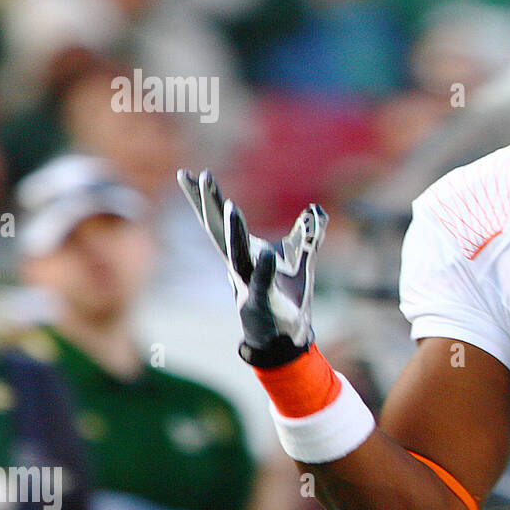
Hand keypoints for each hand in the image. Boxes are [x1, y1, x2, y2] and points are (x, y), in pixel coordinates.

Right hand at [177, 169, 327, 366]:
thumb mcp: (301, 258)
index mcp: (242, 253)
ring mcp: (248, 284)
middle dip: (208, 204)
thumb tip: (317, 210)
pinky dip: (265, 270)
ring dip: (235, 232)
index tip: (192, 173)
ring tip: (231, 206)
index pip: (219, 221)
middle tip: (198, 177)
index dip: (206, 198)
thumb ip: (309, 233)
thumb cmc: (288, 294)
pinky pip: (263, 284)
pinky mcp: (263, 302)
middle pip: (218, 231)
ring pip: (239, 255)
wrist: (287, 336)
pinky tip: (269, 255)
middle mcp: (238, 266)